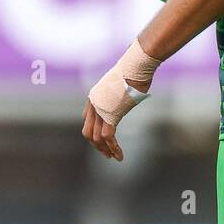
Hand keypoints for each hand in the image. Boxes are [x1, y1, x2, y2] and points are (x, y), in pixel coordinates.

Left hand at [83, 46, 153, 161]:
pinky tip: (119, 155)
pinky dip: (113, 148)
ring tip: (113, 157)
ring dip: (105, 150)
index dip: (94, 132)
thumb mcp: (123, 84)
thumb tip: (130, 94)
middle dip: (97, 146)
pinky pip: (108, 137)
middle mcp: (93, 104)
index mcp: (94, 96)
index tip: (104, 140)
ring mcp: (100, 109)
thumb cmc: (134, 72)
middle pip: (88, 132)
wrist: (135, 66)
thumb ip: (120, 94)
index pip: (87, 119)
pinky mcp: (110, 114)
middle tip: (107, 154)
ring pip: (96, 138)